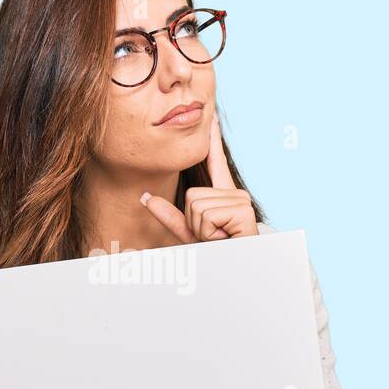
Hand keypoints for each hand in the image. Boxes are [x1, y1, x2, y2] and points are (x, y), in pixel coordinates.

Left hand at [141, 108, 255, 241]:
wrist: (235, 271)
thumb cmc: (216, 254)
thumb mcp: (189, 234)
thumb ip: (170, 216)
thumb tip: (145, 197)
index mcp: (224, 197)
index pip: (215, 163)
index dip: (213, 140)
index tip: (213, 117)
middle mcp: (235, 194)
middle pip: (191, 195)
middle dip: (193, 223)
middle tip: (213, 237)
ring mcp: (241, 201)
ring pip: (196, 205)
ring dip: (200, 230)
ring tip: (219, 239)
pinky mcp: (243, 210)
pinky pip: (205, 215)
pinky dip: (208, 233)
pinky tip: (225, 238)